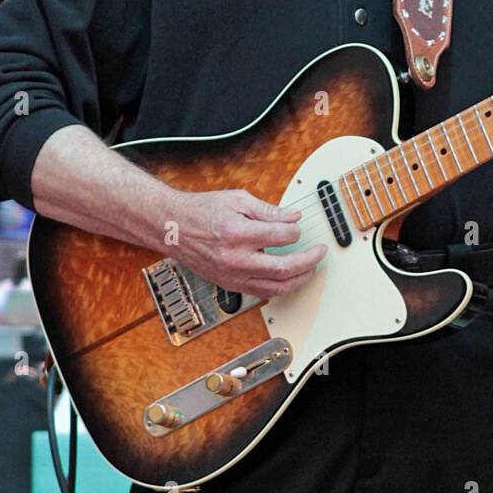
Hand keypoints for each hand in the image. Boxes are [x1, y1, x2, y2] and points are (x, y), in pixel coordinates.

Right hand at [167, 188, 327, 299]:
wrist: (172, 228)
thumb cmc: (202, 211)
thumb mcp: (237, 200)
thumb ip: (269, 210)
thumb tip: (294, 216)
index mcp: (238, 233)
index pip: (282, 236)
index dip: (297, 230)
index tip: (298, 225)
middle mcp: (235, 259)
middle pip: (283, 268)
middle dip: (309, 261)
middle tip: (320, 252)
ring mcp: (232, 276)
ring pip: (275, 287)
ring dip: (299, 280)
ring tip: (311, 269)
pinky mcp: (229, 285)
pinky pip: (261, 292)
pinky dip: (279, 286)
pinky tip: (289, 277)